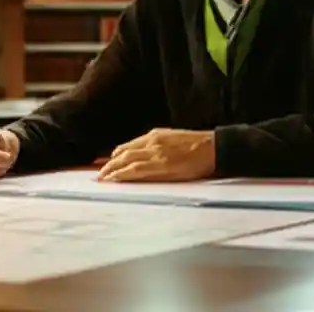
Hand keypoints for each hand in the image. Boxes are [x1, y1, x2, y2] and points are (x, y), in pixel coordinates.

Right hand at [96, 128, 215, 182]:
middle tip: (100, 175)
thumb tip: (136, 177)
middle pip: (126, 157)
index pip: (132, 169)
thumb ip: (156, 176)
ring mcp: (156, 138)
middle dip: (110, 166)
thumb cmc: (198, 167)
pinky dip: (126, 147)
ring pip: (129, 146)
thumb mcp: (178, 177)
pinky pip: (137, 140)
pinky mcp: (159, 132)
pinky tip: (122, 151)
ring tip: (107, 164)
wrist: (213, 146)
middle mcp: (155, 148)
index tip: (106, 181)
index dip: (117, 175)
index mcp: (160, 162)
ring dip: (115, 156)